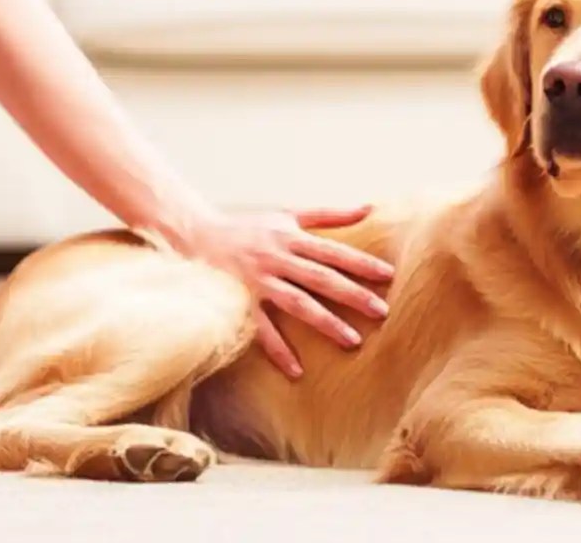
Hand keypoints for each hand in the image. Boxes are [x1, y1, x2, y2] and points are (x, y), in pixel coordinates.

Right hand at [173, 206, 393, 377]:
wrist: (193, 234)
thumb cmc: (246, 226)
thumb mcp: (286, 215)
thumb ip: (328, 215)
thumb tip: (368, 208)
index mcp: (290, 238)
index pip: (332, 251)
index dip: (360, 263)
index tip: (387, 275)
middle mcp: (277, 259)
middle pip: (321, 278)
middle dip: (353, 294)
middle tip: (382, 311)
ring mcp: (258, 283)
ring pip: (297, 304)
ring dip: (326, 323)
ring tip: (353, 341)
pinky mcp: (240, 303)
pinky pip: (261, 330)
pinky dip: (278, 351)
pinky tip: (298, 370)